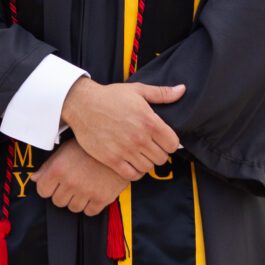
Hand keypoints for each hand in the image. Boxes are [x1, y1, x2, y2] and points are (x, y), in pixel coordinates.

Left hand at [32, 142, 125, 216]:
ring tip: (84, 186)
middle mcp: (71, 182)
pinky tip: (94, 192)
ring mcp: (87, 191)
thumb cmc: (89, 147)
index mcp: (58, 168)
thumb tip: (35, 178)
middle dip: (63, 194)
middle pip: (58, 201)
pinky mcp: (103, 198)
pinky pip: (90, 212)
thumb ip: (48, 166)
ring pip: (73, 208)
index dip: (48, 187)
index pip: (42, 190)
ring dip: (77, 200)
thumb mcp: (65, 150)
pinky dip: (91, 205)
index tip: (55, 183)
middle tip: (73, 183)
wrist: (119, 146)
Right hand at [60, 77, 184, 181]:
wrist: (82, 105)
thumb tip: (182, 90)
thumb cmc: (110, 96)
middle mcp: (139, 138)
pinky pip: (132, 175)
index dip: (170, 142)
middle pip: (162, 158)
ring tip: (140, 154)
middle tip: (151, 147)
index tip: (163, 140)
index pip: (173, 144)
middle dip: (159, 152)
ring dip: (147, 162)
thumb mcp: (138, 90)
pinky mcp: (112, 159)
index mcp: (149, 121)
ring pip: (148, 167)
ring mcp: (125, 150)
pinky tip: (131, 163)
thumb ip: (162, 93)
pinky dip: (135, 171)